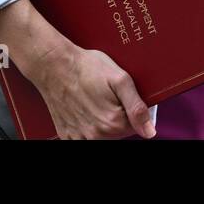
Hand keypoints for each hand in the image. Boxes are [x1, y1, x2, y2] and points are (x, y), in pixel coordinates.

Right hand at [30, 42, 155, 139]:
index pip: (135, 126)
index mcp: (113, 123)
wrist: (54, 65)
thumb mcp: (120, 79)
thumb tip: (150, 132)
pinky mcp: (67, 135)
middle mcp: (97, 135)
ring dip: (101, 122)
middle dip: (117, 115)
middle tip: (106, 94)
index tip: (121, 95)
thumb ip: (137, 108)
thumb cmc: (86, 67)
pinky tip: (82, 109)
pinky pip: (82, 138)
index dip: (131, 109)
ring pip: (102, 136)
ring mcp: (80, 136)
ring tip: (93, 101)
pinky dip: (85, 127)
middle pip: (118, 132)